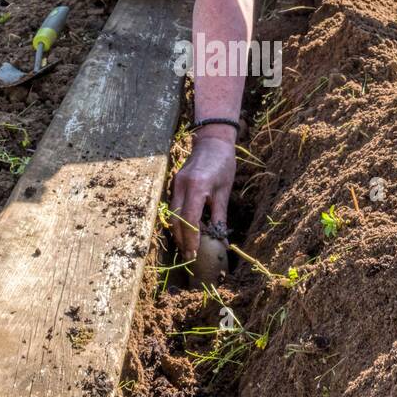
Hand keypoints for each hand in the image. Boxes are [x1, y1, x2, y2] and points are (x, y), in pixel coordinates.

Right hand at [170, 130, 236, 260]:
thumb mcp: (224, 191)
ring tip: (187, 246)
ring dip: (178, 231)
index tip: (193, 254)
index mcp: (196, 186)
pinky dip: (179, 220)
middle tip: (189, 255)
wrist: (212, 141)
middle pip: (175, 219)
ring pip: (171, 214)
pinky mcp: (174, 184)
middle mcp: (181, 185)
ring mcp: (175, 184)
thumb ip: (220, 217)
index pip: (189, 219)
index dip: (190, 239)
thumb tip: (221, 241)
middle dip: (181, 239)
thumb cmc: (223, 164)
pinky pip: (173, 206)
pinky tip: (187, 229)